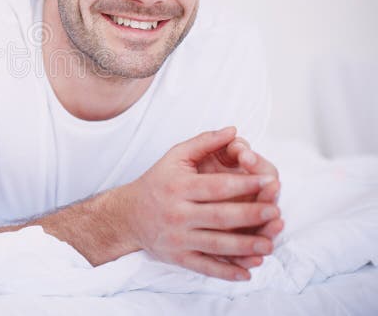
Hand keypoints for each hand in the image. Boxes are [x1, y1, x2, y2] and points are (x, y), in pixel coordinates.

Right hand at [121, 128, 279, 280]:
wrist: (128, 215)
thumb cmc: (157, 182)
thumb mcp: (175, 157)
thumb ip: (204, 142)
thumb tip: (233, 130)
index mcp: (179, 187)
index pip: (216, 186)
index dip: (244, 183)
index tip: (269, 181)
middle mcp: (177, 213)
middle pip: (219, 216)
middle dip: (250, 215)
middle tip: (276, 212)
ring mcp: (178, 238)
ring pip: (216, 245)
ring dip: (244, 247)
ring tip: (269, 245)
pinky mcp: (178, 258)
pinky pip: (205, 267)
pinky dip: (226, 272)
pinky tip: (248, 272)